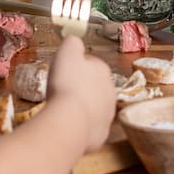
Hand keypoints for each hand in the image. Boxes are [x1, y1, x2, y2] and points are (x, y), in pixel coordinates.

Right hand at [45, 35, 115, 151]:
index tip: (63, 72)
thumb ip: (72, 42)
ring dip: (82, 107)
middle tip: (62, 91)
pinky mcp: (102, 133)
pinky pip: (89, 127)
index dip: (75, 68)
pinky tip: (68, 124)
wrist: (70, 120)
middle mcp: (111, 91)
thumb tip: (75, 41)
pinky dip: (81, 125)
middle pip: (94, 86)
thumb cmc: (66, 83)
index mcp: (103, 70)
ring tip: (63, 108)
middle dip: (81, 88)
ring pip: (94, 107)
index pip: (91, 64)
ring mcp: (108, 114)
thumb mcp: (66, 52)